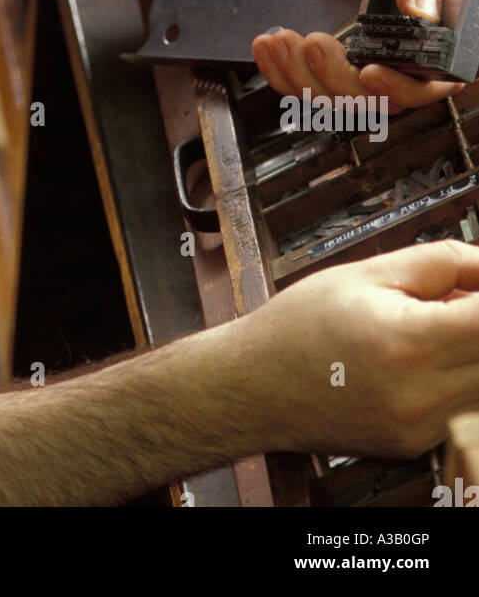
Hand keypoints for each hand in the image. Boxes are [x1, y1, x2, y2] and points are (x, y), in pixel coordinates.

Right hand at [238, 241, 478, 458]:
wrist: (254, 387)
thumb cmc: (298, 327)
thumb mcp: (366, 273)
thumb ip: (438, 264)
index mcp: (411, 343)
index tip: (478, 280)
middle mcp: (423, 395)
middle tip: (458, 293)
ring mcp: (422, 428)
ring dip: (473, 348)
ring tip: (435, 321)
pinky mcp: (416, 444)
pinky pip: (462, 405)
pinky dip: (457, 376)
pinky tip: (420, 354)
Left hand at [252, 0, 462, 111]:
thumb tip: (425, 13)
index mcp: (432, 36)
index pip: (428, 84)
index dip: (399, 87)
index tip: (368, 71)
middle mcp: (401, 61)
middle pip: (377, 102)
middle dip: (336, 76)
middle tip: (312, 41)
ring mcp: (361, 71)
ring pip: (335, 103)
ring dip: (302, 76)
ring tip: (281, 37)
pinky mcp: (326, 74)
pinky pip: (304, 94)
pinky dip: (282, 76)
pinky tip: (268, 46)